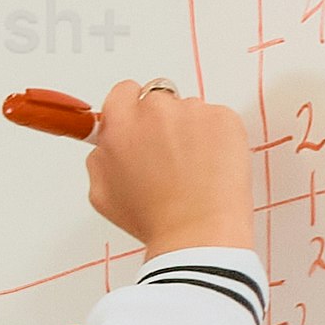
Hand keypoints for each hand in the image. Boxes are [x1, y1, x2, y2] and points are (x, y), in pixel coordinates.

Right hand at [79, 77, 258, 257]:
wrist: (197, 232)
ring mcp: (193, 111)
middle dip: (162, 121)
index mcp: (120, 125)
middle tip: (169, 154)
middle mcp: (155, 111)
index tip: (137, 123)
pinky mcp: (224, 118)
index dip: (130, 109)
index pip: (123, 92)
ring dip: (190, 130)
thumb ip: (101, 159)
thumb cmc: (154, 219)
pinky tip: (212, 165)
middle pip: (158, 98)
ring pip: (190, 110)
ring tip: (193, 168)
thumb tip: (106, 145)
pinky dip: (217, 137)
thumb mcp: (102, 194)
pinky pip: (217, 119)